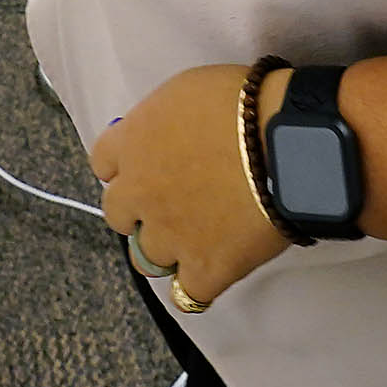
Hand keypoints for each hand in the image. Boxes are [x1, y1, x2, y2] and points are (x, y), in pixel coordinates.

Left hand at [92, 64, 292, 308]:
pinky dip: (198, 286)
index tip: (147, 166)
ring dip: (166, 249)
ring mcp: (169, 236)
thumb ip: (160, 123)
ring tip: (197, 238)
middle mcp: (139, 193)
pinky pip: (188, 295)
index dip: (126, 166)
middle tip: (171, 202)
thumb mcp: (184, 92)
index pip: (103, 162)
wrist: (283, 142)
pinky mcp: (204, 269)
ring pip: (146, 258)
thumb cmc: (242, 102)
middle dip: (138, 210)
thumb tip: (163, 139)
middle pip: (117, 214)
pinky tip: (213, 271)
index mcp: (132, 143)